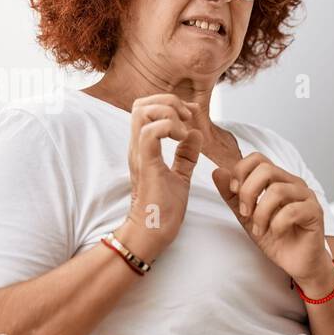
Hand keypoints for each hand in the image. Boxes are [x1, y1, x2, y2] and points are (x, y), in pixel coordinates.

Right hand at [118, 94, 202, 261]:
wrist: (154, 231)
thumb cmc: (164, 208)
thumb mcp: (180, 175)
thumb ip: (186, 155)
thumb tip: (195, 134)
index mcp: (144, 147)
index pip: (146, 108)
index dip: (170, 103)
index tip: (191, 114)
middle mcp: (138, 147)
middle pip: (141, 104)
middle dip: (168, 103)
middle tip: (187, 118)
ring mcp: (140, 154)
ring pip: (142, 112)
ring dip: (168, 114)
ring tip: (183, 130)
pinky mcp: (146, 165)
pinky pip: (150, 133)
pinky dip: (169, 129)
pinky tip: (182, 139)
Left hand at [212, 147, 333, 291]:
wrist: (297, 263)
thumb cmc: (277, 239)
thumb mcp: (246, 217)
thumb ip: (232, 195)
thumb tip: (217, 172)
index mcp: (278, 180)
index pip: (258, 158)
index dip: (241, 171)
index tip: (234, 192)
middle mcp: (294, 183)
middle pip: (266, 169)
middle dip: (248, 192)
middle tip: (245, 214)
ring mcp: (307, 196)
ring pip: (277, 190)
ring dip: (261, 214)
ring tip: (259, 229)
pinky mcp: (315, 212)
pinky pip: (292, 210)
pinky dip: (277, 224)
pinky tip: (276, 233)